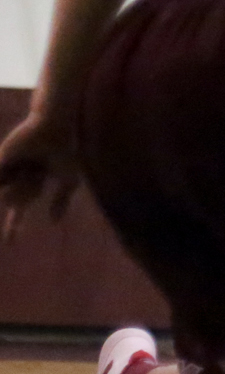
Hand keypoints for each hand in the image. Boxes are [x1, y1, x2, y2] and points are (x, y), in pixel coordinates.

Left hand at [0, 112, 82, 242]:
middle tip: (36, 174)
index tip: (9, 244)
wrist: (54, 129)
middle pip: (16, 200)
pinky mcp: (1, 161)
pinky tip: (29, 170)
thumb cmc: (64, 151)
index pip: (20, 208)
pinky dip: (9, 180)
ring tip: (32, 167)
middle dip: (25, 193)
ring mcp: (7, 168)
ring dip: (21, 185)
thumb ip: (61, 201)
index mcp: (32, 182)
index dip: (14, 226)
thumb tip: (54, 222)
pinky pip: (0, 180)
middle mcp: (16, 177)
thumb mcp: (69, 180)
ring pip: (7, 194)